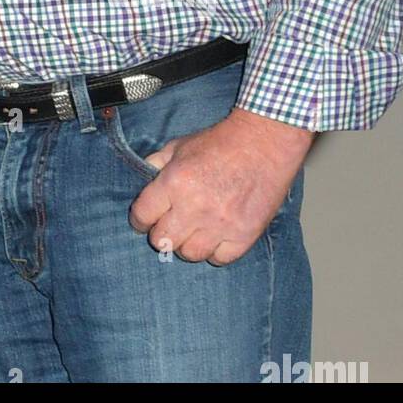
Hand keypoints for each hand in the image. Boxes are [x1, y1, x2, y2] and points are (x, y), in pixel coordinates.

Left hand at [128, 107, 314, 264]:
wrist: (263, 144)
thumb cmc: (219, 143)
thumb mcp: (179, 146)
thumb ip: (156, 163)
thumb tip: (144, 179)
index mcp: (174, 183)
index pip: (142, 216)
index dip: (139, 219)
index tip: (143, 220)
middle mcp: (194, 207)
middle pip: (162, 241)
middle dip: (160, 233)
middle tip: (168, 225)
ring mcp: (220, 224)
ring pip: (190, 254)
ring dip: (187, 245)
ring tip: (192, 232)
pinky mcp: (244, 235)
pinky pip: (220, 259)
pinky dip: (215, 251)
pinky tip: (215, 236)